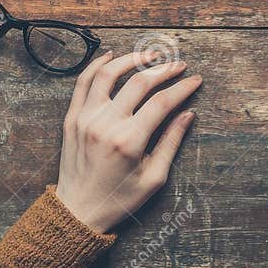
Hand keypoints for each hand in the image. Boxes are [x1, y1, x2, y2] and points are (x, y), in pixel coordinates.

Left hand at [55, 51, 200, 232]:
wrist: (77, 212)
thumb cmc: (119, 199)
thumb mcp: (153, 178)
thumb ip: (171, 142)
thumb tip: (188, 114)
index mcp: (129, 142)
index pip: (162, 102)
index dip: (182, 87)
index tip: (195, 80)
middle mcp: (105, 125)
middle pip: (139, 83)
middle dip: (164, 69)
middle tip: (179, 65)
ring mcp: (85, 119)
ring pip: (108, 74)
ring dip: (132, 58)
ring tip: (150, 55)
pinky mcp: (72, 118)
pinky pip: (83, 82)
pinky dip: (97, 65)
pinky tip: (111, 56)